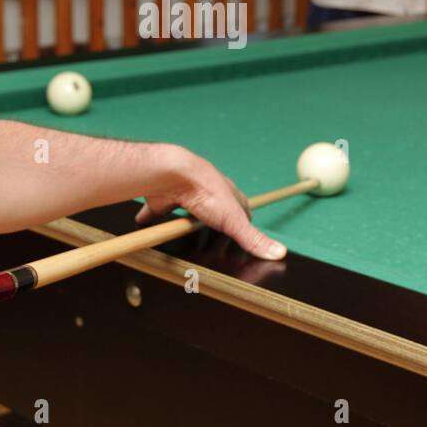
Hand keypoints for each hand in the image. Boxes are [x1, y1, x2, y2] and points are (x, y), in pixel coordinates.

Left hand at [136, 147, 286, 259]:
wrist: (173, 174)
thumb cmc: (206, 191)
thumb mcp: (234, 220)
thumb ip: (253, 238)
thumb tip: (280, 252)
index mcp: (227, 195)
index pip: (240, 209)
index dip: (242, 223)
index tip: (244, 235)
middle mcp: (206, 193)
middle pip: (213, 211)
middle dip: (214, 223)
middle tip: (213, 240)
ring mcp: (185, 195)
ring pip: (187, 209)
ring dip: (186, 220)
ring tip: (186, 236)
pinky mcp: (164, 198)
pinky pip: (157, 209)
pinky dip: (152, 217)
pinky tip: (146, 226)